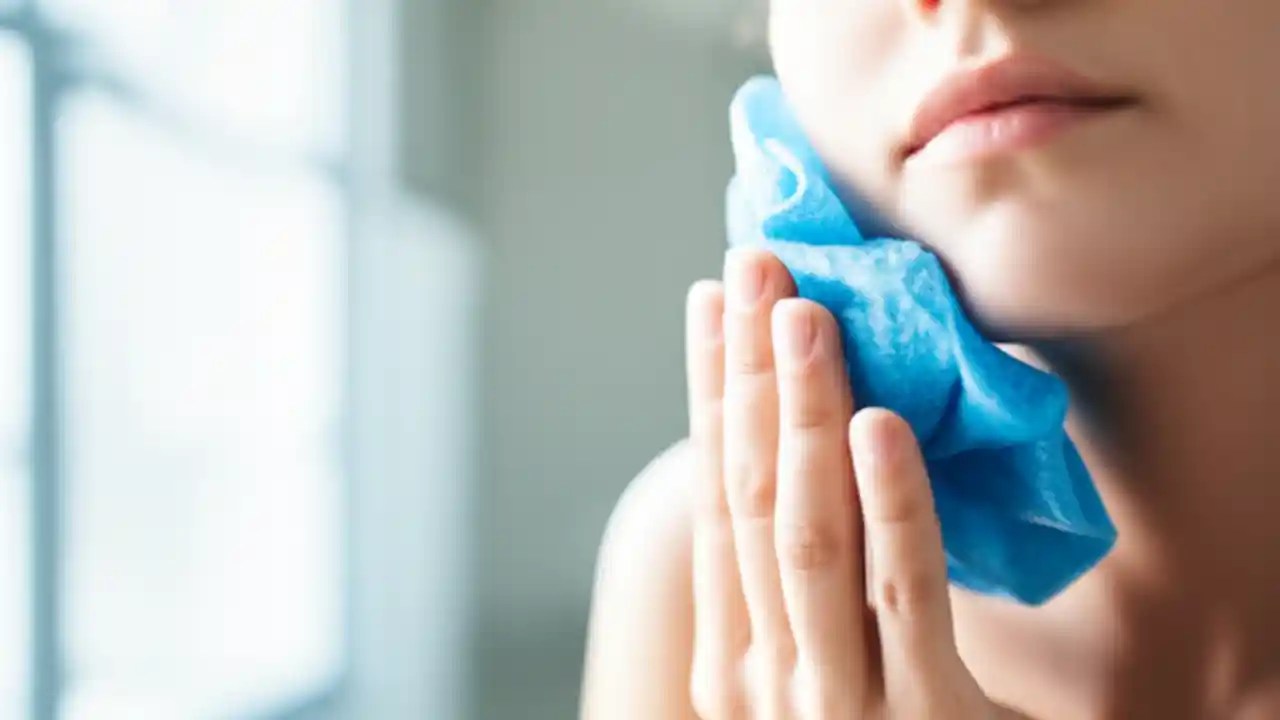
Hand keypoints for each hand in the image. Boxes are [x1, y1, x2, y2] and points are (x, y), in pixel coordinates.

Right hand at [684, 248, 1017, 718]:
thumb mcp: (829, 656)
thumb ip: (815, 574)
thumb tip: (817, 435)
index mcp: (732, 651)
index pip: (714, 494)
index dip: (711, 389)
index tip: (713, 299)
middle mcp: (761, 673)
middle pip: (747, 495)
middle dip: (749, 373)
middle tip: (758, 267)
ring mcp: (831, 699)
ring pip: (807, 531)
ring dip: (801, 414)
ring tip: (807, 316)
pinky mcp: (919, 717)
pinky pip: (901, 593)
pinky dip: (891, 503)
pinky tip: (880, 423)